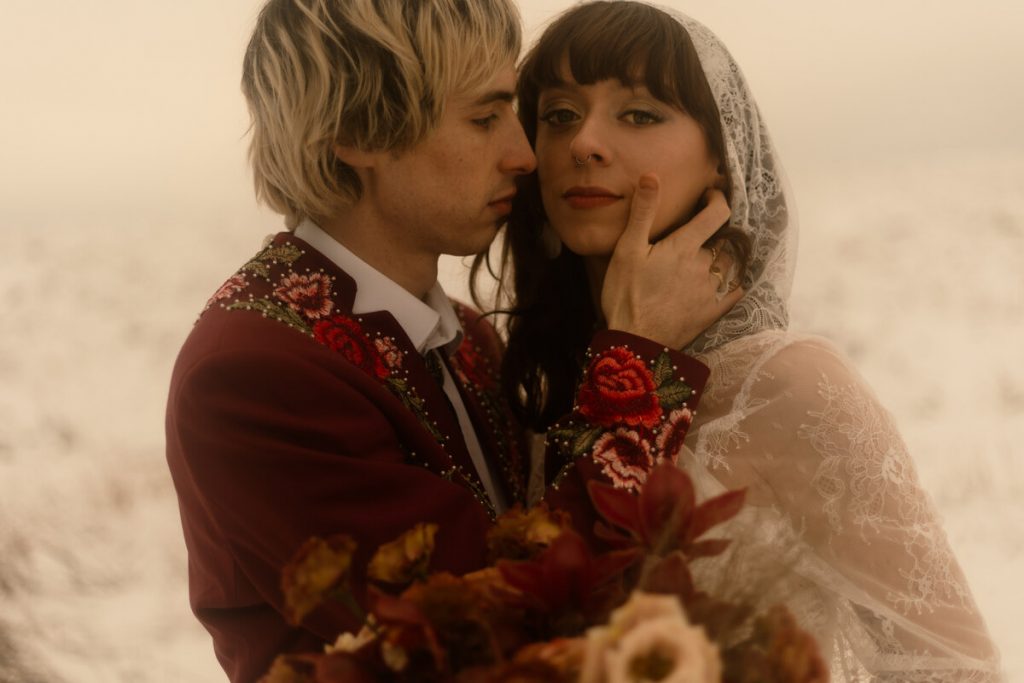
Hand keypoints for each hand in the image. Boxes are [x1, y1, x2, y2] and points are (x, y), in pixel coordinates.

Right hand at [601, 174, 744, 348]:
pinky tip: (724, 278)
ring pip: (732, 262)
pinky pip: (737, 289)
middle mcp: (705, 265)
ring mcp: (713, 289)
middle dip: (718, 230)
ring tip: (712, 252)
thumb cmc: (626, 295)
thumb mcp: (627, 250)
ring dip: (726, 253)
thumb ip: (642, 212)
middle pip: (725, 238)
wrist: (636, 342)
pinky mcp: (714, 310)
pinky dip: (735, 279)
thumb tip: (652, 176)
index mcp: (685, 246)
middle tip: (704, 229)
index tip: (710, 195)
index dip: (718, 198)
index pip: (717, 212)